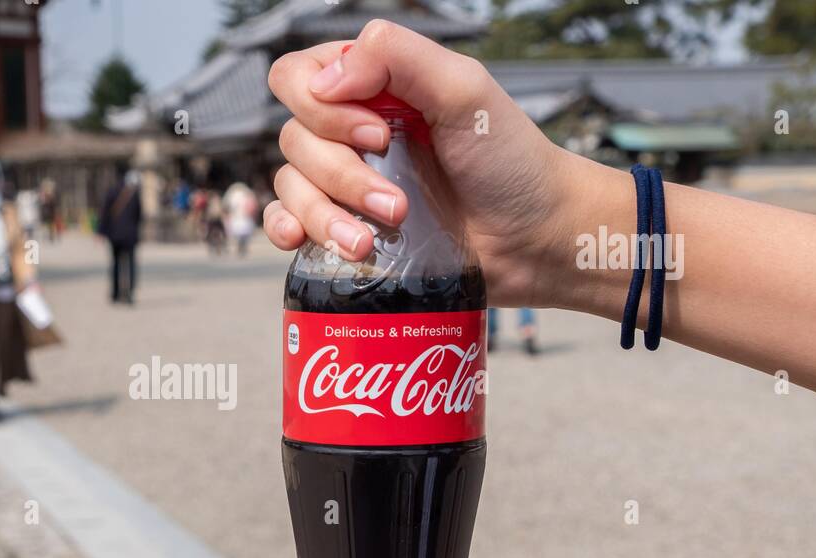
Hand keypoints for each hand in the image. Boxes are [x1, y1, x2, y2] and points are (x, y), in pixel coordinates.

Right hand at [264, 19, 588, 308]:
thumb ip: (397, 57)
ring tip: (371, 241)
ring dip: (326, 215)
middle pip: (293, 139)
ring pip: (289, 186)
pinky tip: (302, 241)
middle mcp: (350, 131)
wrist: (531, 240)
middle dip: (342, 175)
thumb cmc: (510, 162)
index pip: (298, 77)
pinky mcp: (342, 228)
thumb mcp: (465, 89)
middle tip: (399, 200)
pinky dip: (288, 230)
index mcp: (373, 87)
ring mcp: (343, 183)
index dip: (322, 106)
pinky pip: (284, 222)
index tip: (378, 133)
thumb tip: (323, 80)